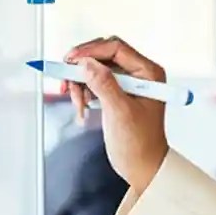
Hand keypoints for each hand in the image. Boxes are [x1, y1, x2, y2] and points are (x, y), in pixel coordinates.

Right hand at [64, 37, 168, 191]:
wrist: (142, 166)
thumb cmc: (140, 144)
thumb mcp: (120, 112)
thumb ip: (104, 85)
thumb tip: (87, 63)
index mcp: (148, 73)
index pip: (116, 48)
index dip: (91, 51)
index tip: (70, 61)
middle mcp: (140, 74)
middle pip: (103, 56)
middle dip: (83, 68)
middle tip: (66, 81)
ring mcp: (128, 83)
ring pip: (96, 69)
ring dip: (81, 83)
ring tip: (79, 104)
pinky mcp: (117, 93)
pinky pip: (95, 82)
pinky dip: (84, 92)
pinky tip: (82, 107)